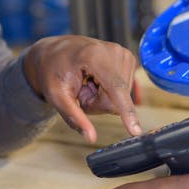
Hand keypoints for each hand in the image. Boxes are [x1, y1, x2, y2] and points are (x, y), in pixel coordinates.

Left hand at [23, 35, 139, 141]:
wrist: (55, 51)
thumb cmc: (52, 70)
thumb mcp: (56, 95)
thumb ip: (73, 116)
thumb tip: (91, 138)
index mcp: (93, 55)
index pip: (115, 88)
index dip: (126, 111)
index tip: (136, 131)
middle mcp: (113, 51)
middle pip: (116, 99)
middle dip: (97, 103)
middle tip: (81, 91)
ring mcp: (122, 53)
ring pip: (121, 97)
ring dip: (102, 97)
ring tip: (87, 83)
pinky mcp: (127, 58)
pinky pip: (124, 91)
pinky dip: (108, 91)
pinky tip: (95, 80)